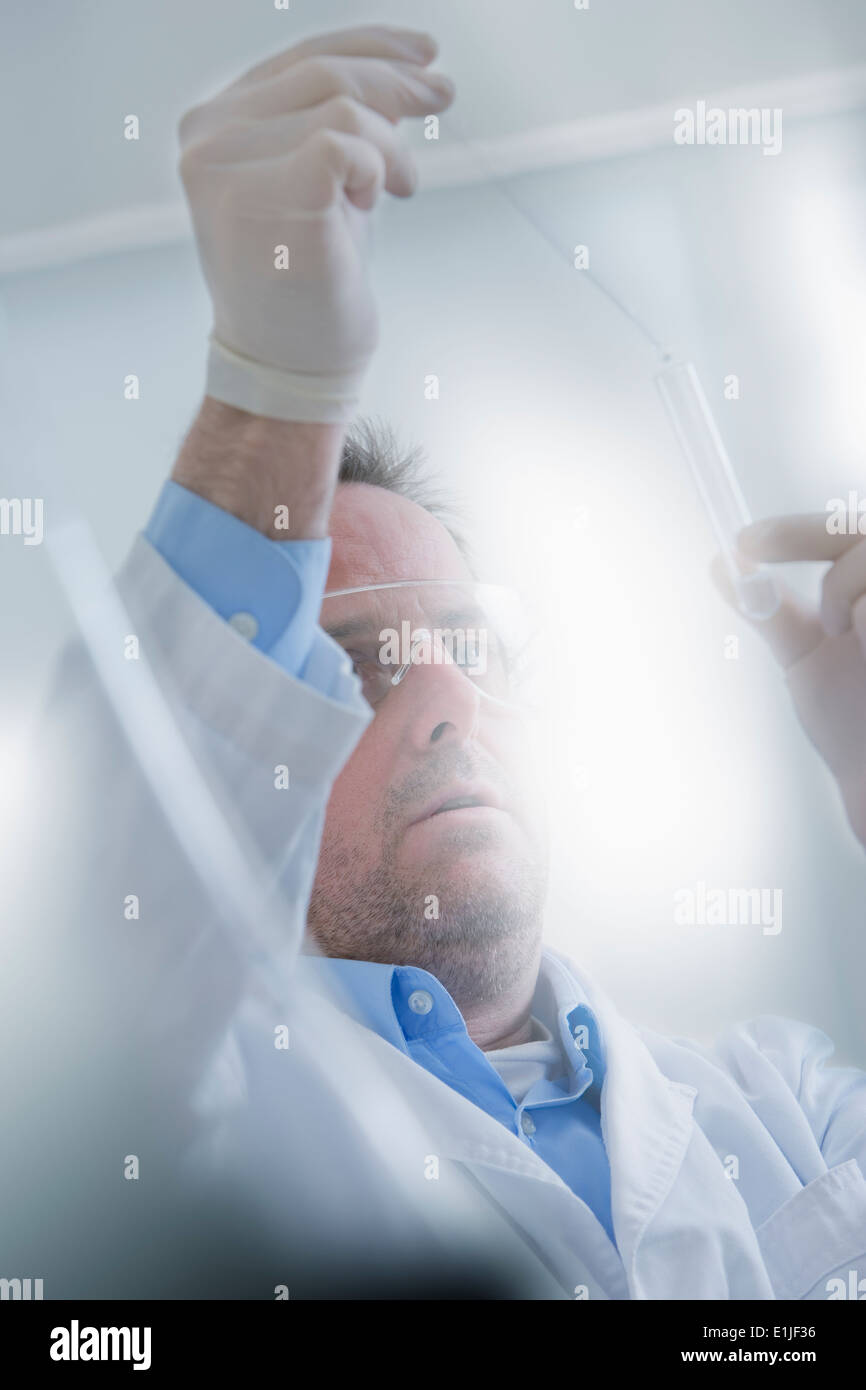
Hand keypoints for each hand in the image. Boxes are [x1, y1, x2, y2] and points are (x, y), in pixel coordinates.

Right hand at [177, 26, 453, 422]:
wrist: (292, 366)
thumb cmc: (310, 285)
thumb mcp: (319, 185)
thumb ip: (331, 125)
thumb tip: (399, 66)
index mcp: (212, 129)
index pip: (298, 59)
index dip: (370, 46)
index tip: (424, 53)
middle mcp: (207, 140)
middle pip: (324, 74)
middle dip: (397, 83)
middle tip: (444, 98)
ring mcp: (227, 167)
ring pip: (342, 106)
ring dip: (390, 146)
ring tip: (399, 188)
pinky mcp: (265, 195)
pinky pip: (347, 143)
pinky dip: (378, 167)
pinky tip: (377, 201)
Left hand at [712, 515, 865, 848]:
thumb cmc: (855, 723)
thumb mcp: (807, 654)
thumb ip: (771, 610)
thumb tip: (721, 566)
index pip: (848, 533)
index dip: (796, 530)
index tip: (743, 542)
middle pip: (863, 532)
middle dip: (811, 538)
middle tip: (758, 555)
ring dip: (846, 584)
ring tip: (843, 633)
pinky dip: (865, 613)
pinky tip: (860, 643)